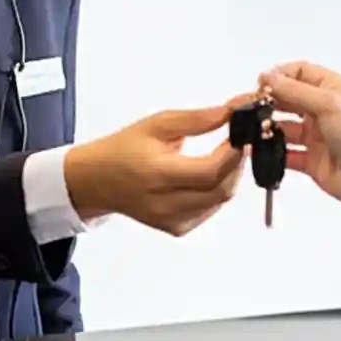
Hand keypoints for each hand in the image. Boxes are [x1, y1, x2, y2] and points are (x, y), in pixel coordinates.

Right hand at [64, 97, 248, 236]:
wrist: (98, 180)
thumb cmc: (124, 149)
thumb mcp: (158, 124)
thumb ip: (197, 119)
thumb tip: (232, 111)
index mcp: (157, 174)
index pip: (210, 171)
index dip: (233, 153)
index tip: (242, 134)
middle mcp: (164, 203)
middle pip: (221, 189)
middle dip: (237, 164)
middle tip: (240, 143)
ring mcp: (171, 221)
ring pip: (219, 201)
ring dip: (230, 177)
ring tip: (225, 156)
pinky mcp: (176, 228)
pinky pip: (210, 210)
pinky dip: (217, 191)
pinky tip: (208, 175)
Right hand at [257, 62, 340, 230]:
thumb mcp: (328, 103)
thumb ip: (294, 90)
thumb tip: (269, 76)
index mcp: (333, 89)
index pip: (300, 73)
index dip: (279, 76)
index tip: (261, 84)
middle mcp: (324, 110)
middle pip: (288, 99)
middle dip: (267, 102)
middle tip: (247, 107)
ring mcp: (317, 136)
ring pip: (284, 127)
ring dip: (267, 128)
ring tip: (252, 130)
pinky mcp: (312, 160)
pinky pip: (286, 154)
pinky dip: (271, 153)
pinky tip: (257, 152)